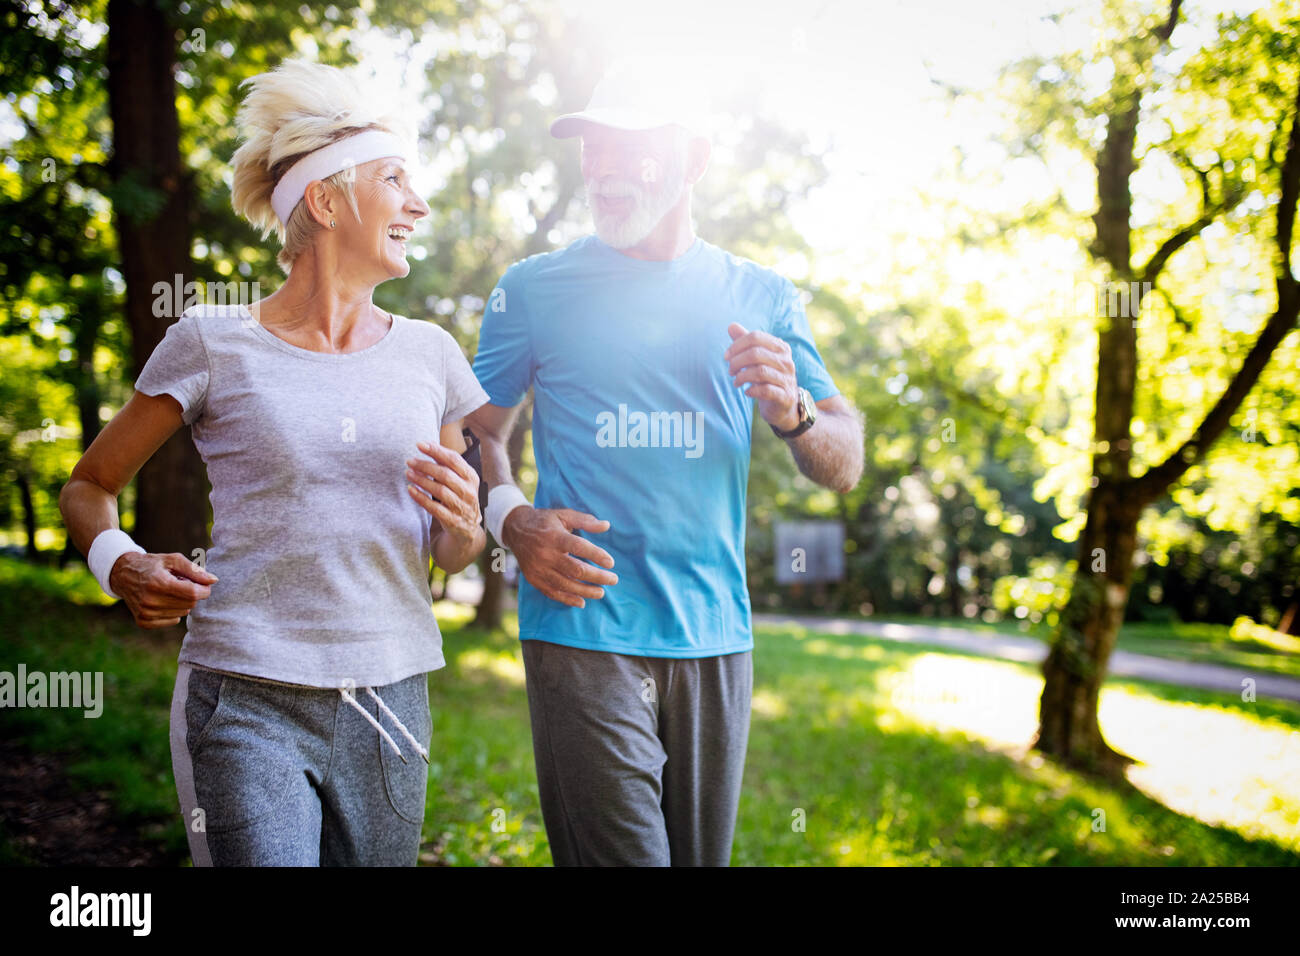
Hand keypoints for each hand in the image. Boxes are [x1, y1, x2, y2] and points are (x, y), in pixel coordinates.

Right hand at [109, 552, 216, 629]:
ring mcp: (146, 613)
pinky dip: (174, 611)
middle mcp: (150, 600)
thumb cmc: (153, 565)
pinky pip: (173, 620)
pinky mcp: (143, 621)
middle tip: (183, 583)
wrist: (123, 574)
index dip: (204, 589)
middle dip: (193, 594)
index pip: (192, 593)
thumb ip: (194, 570)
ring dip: (182, 602)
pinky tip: (164, 600)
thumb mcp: (173, 560)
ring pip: (183, 613)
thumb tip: (214, 580)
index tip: (204, 584)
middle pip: (189, 604)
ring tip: (171, 590)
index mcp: (158, 583)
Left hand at [407, 441, 480, 545]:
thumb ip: (446, 464)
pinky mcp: (452, 520)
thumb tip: (428, 445)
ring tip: (408, 473)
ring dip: (421, 480)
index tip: (420, 445)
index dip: (436, 451)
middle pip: (445, 474)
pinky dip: (420, 498)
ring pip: (439, 490)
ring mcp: (461, 506)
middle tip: (409, 461)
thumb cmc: (460, 497)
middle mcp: (468, 491)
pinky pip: (433, 507)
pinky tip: (411, 490)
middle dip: (425, 465)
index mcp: (471, 477)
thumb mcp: (460, 480)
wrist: (468, 527)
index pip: (454, 460)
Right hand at [502, 506, 617, 608]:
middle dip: (597, 577)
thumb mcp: (563, 515)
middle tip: (613, 579)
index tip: (611, 563)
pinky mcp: (534, 579)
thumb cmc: (545, 522)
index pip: (579, 547)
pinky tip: (582, 602)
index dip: (596, 556)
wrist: (515, 530)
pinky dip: (567, 599)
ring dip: (586, 591)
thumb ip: (585, 520)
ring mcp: (539, 568)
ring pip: (565, 584)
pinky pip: (552, 593)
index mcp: (555, 536)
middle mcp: (546, 554)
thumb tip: (607, 525)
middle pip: (575, 570)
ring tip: (601, 592)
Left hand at [724, 323, 799, 431]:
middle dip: (737, 361)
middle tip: (730, 371)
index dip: (737, 345)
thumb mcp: (756, 359)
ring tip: (736, 382)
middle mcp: (786, 361)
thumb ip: (745, 342)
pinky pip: (766, 390)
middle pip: (756, 353)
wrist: (783, 405)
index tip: (726, 357)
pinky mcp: (785, 396)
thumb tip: (731, 325)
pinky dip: (752, 390)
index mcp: (781, 347)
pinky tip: (747, 392)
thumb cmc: (767, 378)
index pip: (756, 337)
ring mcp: (787, 379)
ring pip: (760, 371)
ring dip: (742, 376)